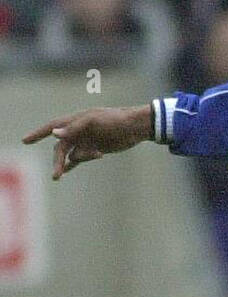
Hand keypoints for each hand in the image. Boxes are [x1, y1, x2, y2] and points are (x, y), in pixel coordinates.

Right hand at [23, 105, 152, 179]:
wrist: (134, 127)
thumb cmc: (114, 120)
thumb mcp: (93, 122)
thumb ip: (73, 128)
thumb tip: (54, 134)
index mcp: (75, 121)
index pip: (52, 127)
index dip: (37, 134)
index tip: (25, 141)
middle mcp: (78, 132)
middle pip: (60, 148)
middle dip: (58, 161)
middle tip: (56, 175)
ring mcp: (86, 141)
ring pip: (72, 155)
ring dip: (76, 161)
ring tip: (98, 154)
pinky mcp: (95, 149)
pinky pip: (79, 159)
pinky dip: (73, 165)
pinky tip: (65, 172)